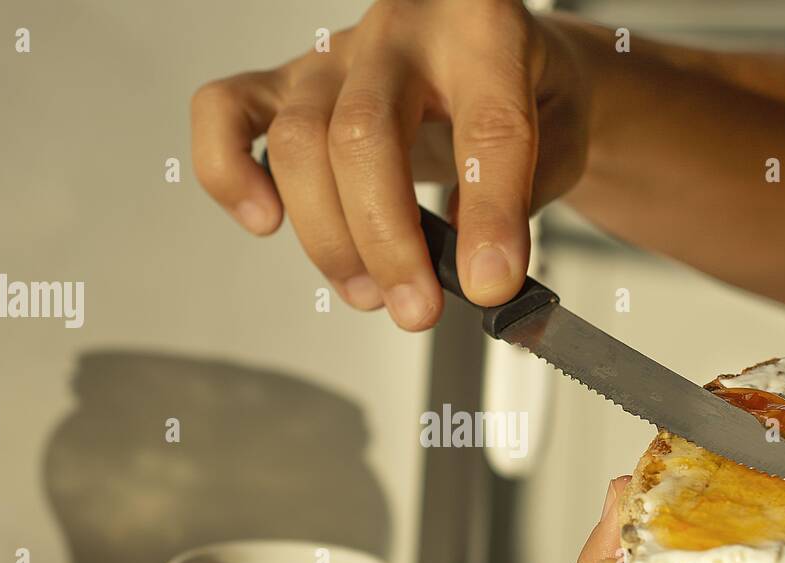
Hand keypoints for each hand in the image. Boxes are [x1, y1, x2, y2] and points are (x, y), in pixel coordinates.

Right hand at [190, 0, 592, 329]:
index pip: (485, 125)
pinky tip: (265, 220)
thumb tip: (473, 268)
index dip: (488, 214)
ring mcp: (335, 54)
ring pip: (297, 141)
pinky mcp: (286, 81)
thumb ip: (523, 198)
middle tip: (415, 309)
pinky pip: (225, 112)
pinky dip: (227, 172)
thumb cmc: (528, 100)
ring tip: (370, 294)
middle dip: (386, 241)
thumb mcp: (558, 142)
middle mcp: (400, 31)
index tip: (490, 283)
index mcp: (484, 31)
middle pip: (363, 134)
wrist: (498, 60)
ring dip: (327, 238)